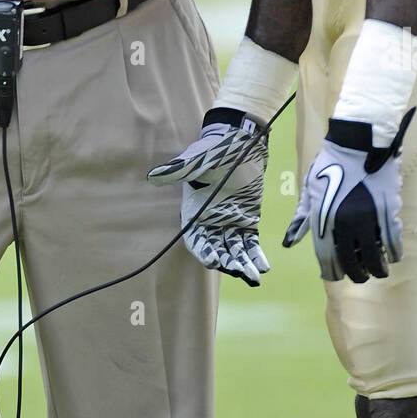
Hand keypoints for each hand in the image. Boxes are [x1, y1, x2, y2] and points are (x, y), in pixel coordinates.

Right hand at [148, 110, 270, 286]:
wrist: (240, 142)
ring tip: (254, 275)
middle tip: (238, 270)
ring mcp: (230, 223)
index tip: (213, 260)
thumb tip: (153, 176)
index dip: (203, 251)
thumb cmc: (214, 149)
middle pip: (217, 249)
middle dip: (227, 262)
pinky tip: (262, 265)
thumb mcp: (196, 159)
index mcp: (194, 211)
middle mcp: (210, 222)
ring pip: (234, 250)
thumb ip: (178, 170)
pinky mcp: (247, 220)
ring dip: (242, 264)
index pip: (196, 239)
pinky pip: (250, 243)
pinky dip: (255, 255)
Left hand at [283, 107, 415, 282]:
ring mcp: (367, 217)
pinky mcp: (387, 211)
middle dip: (356, 274)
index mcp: (323, 217)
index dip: (331, 272)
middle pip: (351, 261)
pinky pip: (392, 241)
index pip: (326, 257)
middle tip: (360, 277)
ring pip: (374, 256)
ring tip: (378, 271)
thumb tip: (289, 242)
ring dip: (377, 269)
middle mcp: (344, 222)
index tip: (335, 277)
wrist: (358, 141)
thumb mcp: (311, 188)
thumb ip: (302, 217)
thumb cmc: (331, 163)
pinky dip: (394, 252)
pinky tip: (393, 256)